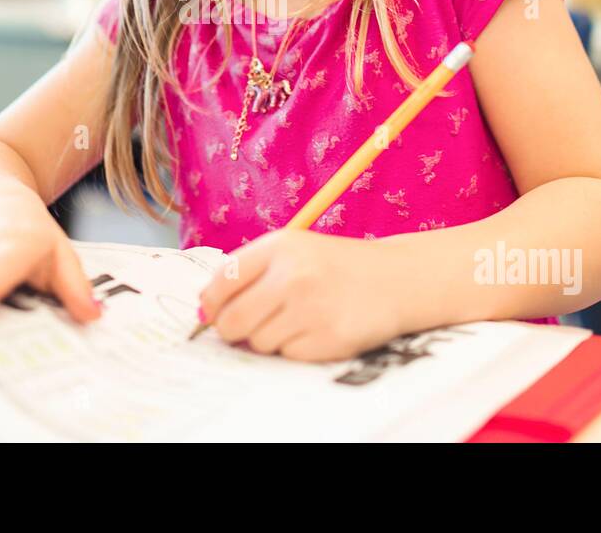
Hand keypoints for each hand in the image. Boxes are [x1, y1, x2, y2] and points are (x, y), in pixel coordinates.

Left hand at [197, 230, 402, 361]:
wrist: (395, 278)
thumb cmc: (334, 266)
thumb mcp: (292, 251)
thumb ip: (249, 272)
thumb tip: (205, 311)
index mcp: (279, 246)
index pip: (222, 281)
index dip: (211, 303)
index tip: (214, 312)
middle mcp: (293, 275)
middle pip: (232, 321)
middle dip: (232, 330)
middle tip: (246, 327)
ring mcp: (312, 308)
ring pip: (258, 342)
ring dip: (269, 337)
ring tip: (297, 319)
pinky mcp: (330, 338)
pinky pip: (287, 355)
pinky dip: (295, 348)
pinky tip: (316, 329)